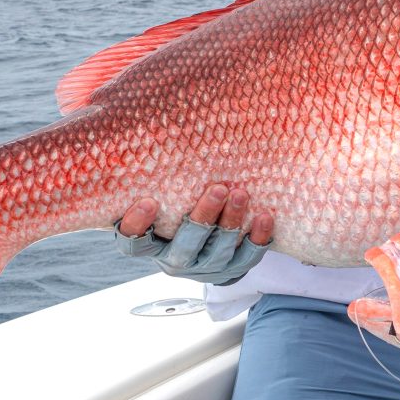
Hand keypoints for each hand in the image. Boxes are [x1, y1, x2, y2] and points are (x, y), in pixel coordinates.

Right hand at [115, 183, 273, 284]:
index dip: (138, 225)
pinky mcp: (234, 269)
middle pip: (186, 244)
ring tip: (241, 194)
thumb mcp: (161, 198)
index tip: (148, 201)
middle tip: (217, 189)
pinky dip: (258, 237)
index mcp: (152, 245)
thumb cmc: (175, 210)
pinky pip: (248, 256)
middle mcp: (177, 260)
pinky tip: (265, 217)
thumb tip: (141, 130)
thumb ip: (154, 180)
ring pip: (219, 249)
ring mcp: (206, 267)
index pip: (134, 243)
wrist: (206, 249)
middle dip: (203, 217)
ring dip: (232, 221)